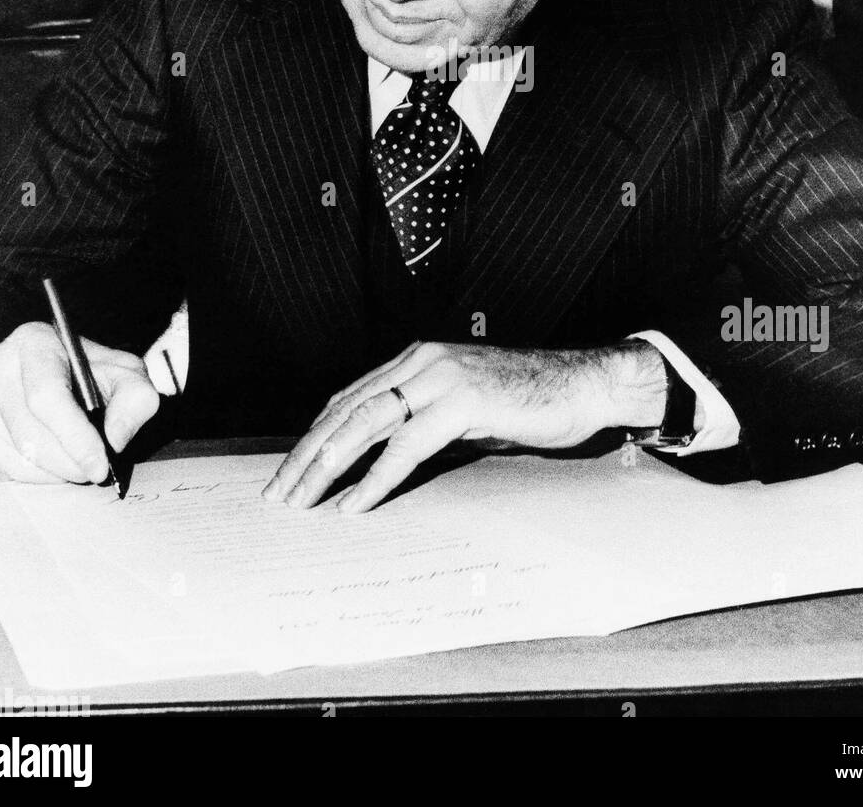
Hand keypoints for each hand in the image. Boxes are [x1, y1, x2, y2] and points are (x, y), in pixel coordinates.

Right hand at [0, 321, 159, 483]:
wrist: (67, 377)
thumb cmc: (97, 375)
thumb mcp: (128, 375)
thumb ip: (135, 401)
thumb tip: (115, 439)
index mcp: (34, 342)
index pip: (47, 395)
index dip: (74, 436)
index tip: (99, 466)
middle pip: (29, 431)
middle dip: (69, 461)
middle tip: (96, 472)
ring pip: (17, 453)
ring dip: (56, 472)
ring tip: (81, 465)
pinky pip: (4, 466)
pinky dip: (38, 477)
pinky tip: (58, 466)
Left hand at [263, 339, 667, 512]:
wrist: (584, 383)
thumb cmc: (530, 401)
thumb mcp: (465, 411)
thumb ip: (425, 425)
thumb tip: (383, 461)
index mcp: (418, 358)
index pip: (350, 398)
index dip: (316, 436)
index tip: (292, 471)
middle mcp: (422, 360)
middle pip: (346, 410)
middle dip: (307, 455)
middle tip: (279, 494)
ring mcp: (441, 377)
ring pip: (364, 423)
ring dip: (326, 466)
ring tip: (302, 500)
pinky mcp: (462, 401)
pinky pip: (406, 445)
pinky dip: (375, 477)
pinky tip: (354, 503)